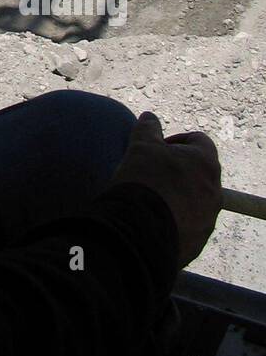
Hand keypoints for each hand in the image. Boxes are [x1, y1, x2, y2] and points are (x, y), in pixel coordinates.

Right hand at [108, 111, 221, 267]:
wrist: (141, 230)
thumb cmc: (145, 179)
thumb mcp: (141, 145)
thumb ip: (148, 128)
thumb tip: (149, 117)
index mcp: (205, 162)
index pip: (199, 141)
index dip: (177, 141)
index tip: (158, 149)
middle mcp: (214, 189)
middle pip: (199, 171)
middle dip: (178, 169)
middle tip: (153, 172)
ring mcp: (209, 217)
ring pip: (196, 198)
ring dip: (179, 194)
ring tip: (152, 197)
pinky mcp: (200, 239)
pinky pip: (190, 222)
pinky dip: (176, 217)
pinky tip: (154, 216)